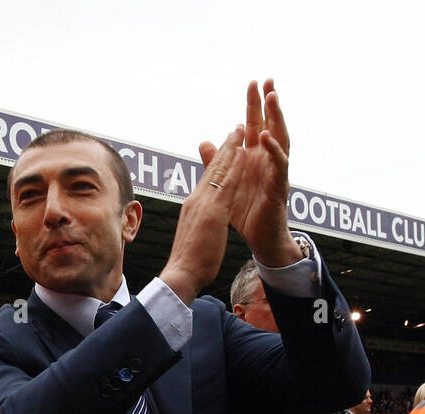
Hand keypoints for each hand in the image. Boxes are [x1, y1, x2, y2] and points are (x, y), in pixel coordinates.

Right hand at [159, 124, 244, 303]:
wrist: (181, 273)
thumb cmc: (189, 261)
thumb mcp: (195, 235)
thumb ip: (200, 223)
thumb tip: (202, 222)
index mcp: (193, 205)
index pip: (207, 178)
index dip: (217, 161)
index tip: (227, 147)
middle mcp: (196, 199)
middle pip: (212, 168)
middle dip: (225, 147)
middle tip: (235, 129)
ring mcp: (203, 204)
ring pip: (219, 170)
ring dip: (231, 148)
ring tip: (240, 130)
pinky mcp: (213, 211)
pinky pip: (227, 184)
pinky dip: (234, 167)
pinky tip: (242, 152)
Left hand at [218, 80, 300, 266]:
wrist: (259, 239)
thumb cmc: (246, 212)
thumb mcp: (226, 183)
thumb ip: (216, 162)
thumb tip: (205, 142)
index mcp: (255, 158)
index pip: (255, 125)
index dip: (254, 105)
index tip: (252, 83)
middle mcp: (267, 161)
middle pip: (270, 125)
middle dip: (269, 103)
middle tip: (267, 80)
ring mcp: (276, 173)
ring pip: (280, 139)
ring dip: (276, 118)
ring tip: (272, 98)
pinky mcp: (279, 188)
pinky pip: (279, 165)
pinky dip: (273, 150)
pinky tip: (265, 137)